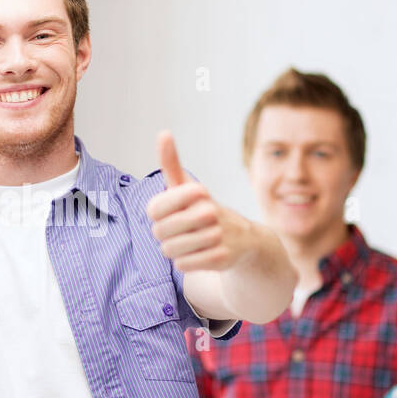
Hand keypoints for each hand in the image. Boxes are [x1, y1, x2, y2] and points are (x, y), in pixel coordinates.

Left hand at [146, 131, 254, 272]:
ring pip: (169, 251)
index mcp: (195, 193)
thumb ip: (171, 162)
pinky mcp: (221, 258)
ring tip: (188, 242)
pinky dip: (185, 263)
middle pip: (159, 233)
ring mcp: (216, 235)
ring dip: (174, 250)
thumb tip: (163, 132)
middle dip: (164, 235)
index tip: (168, 212)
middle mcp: (208, 212)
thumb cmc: (203, 209)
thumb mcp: (187, 186)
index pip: (154, 209)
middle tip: (178, 231)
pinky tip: (198, 254)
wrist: (242, 238)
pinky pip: (183, 265)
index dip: (157, 215)